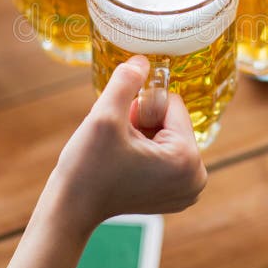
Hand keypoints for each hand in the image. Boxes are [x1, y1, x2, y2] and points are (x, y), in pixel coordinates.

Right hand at [2, 55, 205, 267]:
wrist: (71, 208)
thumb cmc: (87, 168)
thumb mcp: (104, 115)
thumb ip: (127, 81)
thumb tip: (143, 59)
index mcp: (187, 159)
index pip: (171, 103)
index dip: (142, 106)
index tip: (122, 125)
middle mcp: (196, 177)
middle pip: (171, 120)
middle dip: (143, 122)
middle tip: (118, 141)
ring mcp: (188, 189)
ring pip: (166, 134)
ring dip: (141, 134)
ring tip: (119, 153)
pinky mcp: (176, 194)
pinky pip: (164, 152)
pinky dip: (144, 150)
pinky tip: (123, 164)